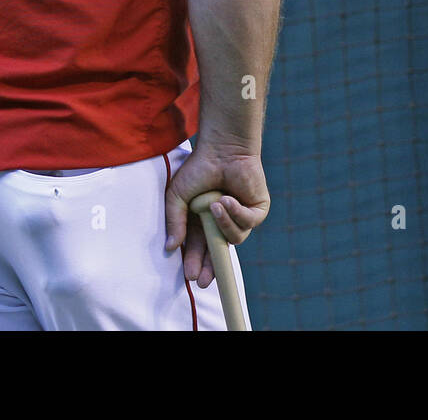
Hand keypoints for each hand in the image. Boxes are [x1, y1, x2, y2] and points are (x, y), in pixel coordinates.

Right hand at [163, 142, 269, 287]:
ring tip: (214, 205)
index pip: (200, 247)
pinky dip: (237, 213)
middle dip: (212, 266)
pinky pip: (248, 222)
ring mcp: (241, 216)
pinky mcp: (257, 209)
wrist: (223, 148)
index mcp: (203, 221)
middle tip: (203, 279)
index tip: (190, 275)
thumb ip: (175, 220)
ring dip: (224, 224)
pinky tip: (227, 199)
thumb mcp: (177, 195)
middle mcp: (223, 221)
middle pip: (219, 251)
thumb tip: (170, 247)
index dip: (195, 262)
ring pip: (235, 238)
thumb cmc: (199, 168)